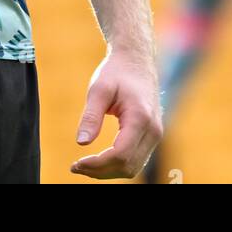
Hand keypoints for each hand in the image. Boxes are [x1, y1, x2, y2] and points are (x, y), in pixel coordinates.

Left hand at [70, 50, 162, 179]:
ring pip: (133, 167)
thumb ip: (91, 116)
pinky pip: (136, 160)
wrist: (136, 59)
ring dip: (109, 171)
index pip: (120, 155)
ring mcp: (156, 134)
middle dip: (101, 171)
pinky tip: (99, 160)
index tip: (76, 163)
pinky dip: (117, 165)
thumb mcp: (98, 89)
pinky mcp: (152, 135)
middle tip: (75, 166)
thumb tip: (81, 143)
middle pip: (127, 166)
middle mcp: (153, 130)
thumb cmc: (116, 71)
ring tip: (84, 165)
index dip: (97, 164)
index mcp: (140, 118)